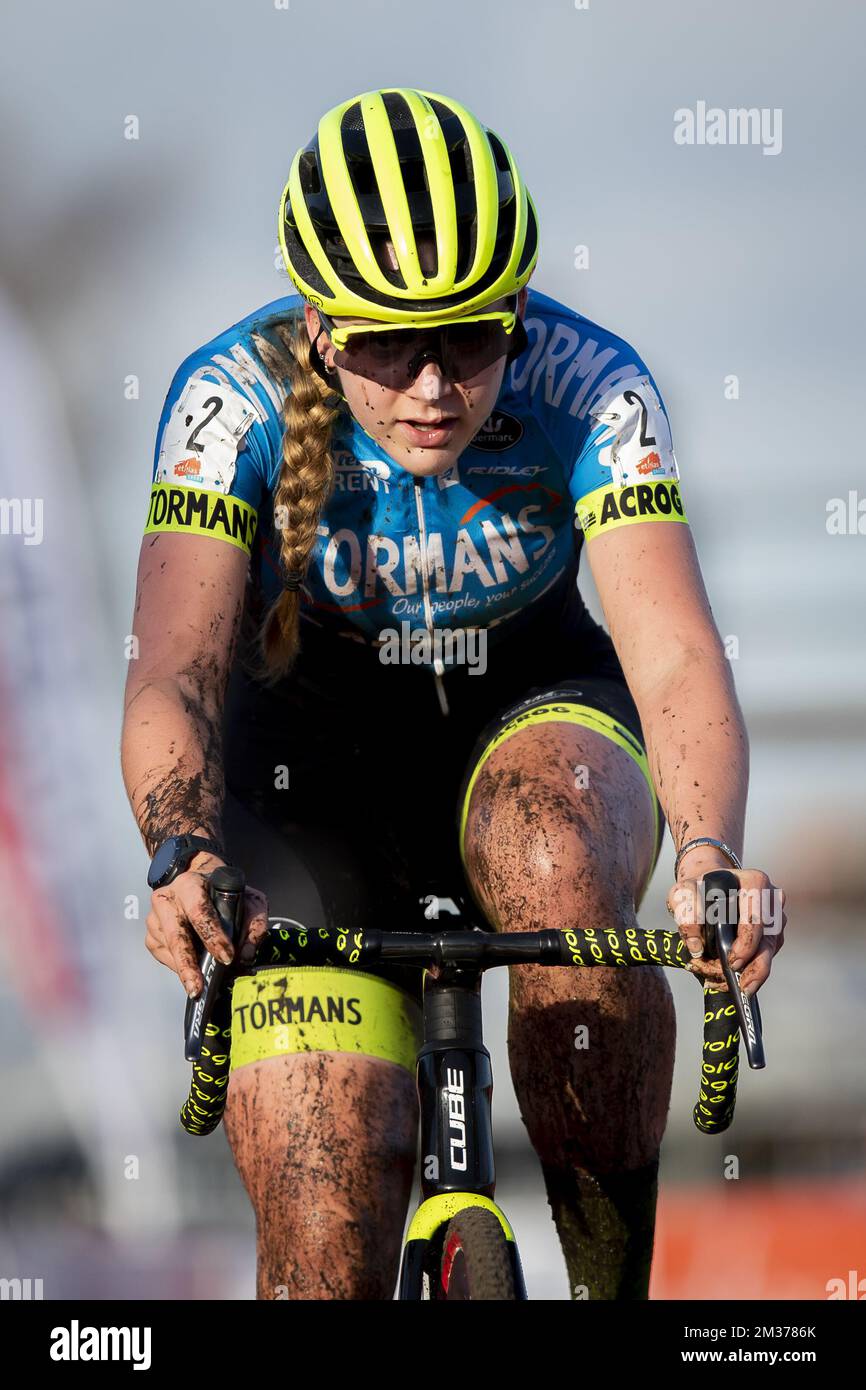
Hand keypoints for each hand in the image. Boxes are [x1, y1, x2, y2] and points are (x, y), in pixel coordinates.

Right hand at [145, 853, 268, 996]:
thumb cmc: (223, 892)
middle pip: (175, 936)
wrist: (196, 881)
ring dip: (187, 969)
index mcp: (189, 885)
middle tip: (198, 987)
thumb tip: (246, 956)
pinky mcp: (151, 935)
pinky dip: (179, 967)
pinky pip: (164, 957)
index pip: (199, 912)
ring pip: (169, 950)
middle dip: (188, 964)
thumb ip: (255, 923)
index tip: (227, 956)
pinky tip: (191, 969)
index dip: (213, 935)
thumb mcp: (247, 899)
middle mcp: (166, 899)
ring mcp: (154, 918)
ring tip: (202, 983)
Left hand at [667, 864, 785, 995]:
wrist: (707, 888)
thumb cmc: (697, 889)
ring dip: (747, 973)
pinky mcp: (773, 937)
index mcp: (755, 883)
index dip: (746, 944)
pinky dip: (746, 972)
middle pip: (768, 941)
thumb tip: (696, 947)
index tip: (732, 962)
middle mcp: (772, 901)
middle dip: (754, 968)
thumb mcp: (683, 894)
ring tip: (721, 982)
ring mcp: (775, 920)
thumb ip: (686, 914)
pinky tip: (725, 978)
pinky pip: (763, 959)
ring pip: (768, 954)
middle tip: (739, 987)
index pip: (756, 918)